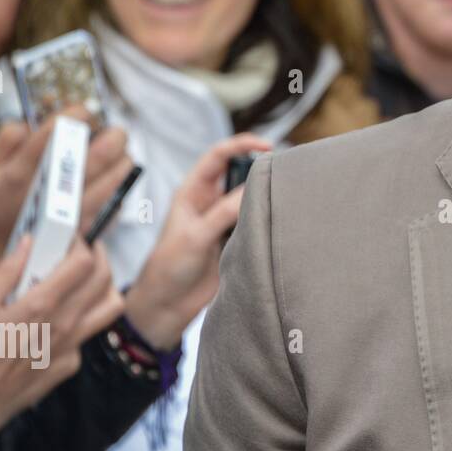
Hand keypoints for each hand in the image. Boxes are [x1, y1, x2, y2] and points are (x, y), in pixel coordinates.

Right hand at [0, 109, 130, 276]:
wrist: (4, 245)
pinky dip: (121, 186)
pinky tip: (117, 177)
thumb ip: (7, 138)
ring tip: (122, 153)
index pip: (50, 137)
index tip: (86, 110)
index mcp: (19, 173)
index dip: (74, 117)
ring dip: (123, 162)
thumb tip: (32, 121)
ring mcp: (68, 214)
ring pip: (111, 182)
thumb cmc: (2, 197)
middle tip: (117, 131)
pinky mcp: (84, 229)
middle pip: (92, 160)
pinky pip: (114, 203)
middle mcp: (46, 194)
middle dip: (113, 138)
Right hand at [0, 237, 121, 432]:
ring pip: (111, 307)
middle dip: (101, 258)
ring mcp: (72, 345)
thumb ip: (6, 270)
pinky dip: (81, 321)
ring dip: (105, 288)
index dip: (85, 244)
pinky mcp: (72, 363)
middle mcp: (64, 323)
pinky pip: (88, 335)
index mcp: (41, 304)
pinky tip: (61, 320)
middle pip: (105, 279)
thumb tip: (28, 242)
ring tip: (88, 281)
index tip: (76, 238)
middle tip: (88, 252)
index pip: (84, 263)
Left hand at [125, 134, 271, 350]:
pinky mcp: (236, 240)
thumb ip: (223, 212)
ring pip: (251, 200)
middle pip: (240, 175)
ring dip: (265, 199)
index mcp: (193, 192)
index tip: (267, 146)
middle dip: (261, 172)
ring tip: (284, 200)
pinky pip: (256, 223)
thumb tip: (252, 189)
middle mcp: (211, 202)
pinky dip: (267, 221)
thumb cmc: (168, 268)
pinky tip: (279, 224)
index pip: (218, 156)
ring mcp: (224, 221)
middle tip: (282, 176)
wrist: (168, 305)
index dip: (242, 145)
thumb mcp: (194, 236)